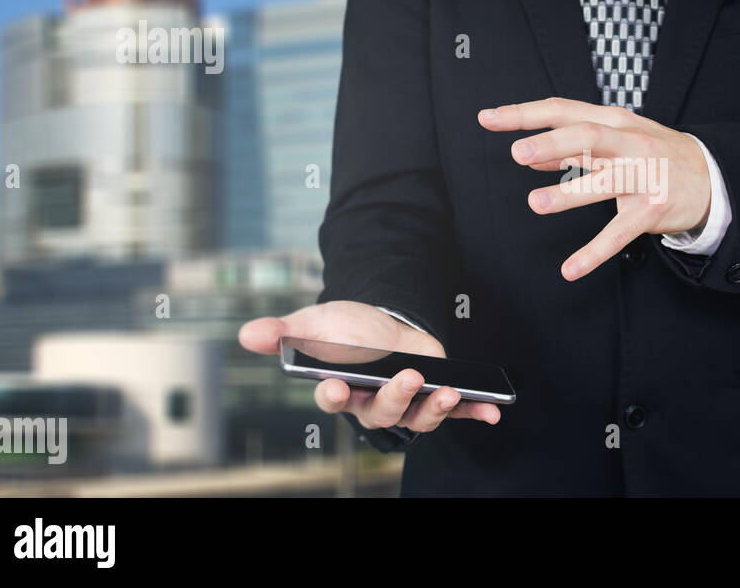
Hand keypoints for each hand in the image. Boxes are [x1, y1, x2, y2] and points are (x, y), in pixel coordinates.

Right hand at [238, 300, 500, 430]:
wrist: (380, 322)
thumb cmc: (343, 330)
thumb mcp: (312, 324)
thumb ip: (283, 333)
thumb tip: (247, 335)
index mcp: (340, 388)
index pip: (334, 399)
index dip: (336, 396)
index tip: (338, 386)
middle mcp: (372, 403)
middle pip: (381, 412)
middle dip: (394, 398)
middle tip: (406, 377)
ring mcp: (405, 401)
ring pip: (418, 417)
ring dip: (435, 408)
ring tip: (448, 392)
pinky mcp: (432, 394)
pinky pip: (455, 411)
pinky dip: (473, 413)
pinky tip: (492, 413)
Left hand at [478, 97, 711, 280]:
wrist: (711, 176)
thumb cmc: (653, 155)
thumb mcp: (616, 141)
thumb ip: (572, 148)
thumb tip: (530, 152)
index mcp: (614, 122)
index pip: (564, 111)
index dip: (525, 114)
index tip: (488, 118)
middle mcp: (628, 144)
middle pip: (587, 137)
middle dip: (553, 143)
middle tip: (517, 153)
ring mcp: (642, 177)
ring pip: (603, 183)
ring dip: (569, 194)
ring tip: (536, 204)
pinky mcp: (651, 211)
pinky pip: (619, 234)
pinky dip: (594, 253)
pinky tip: (570, 269)